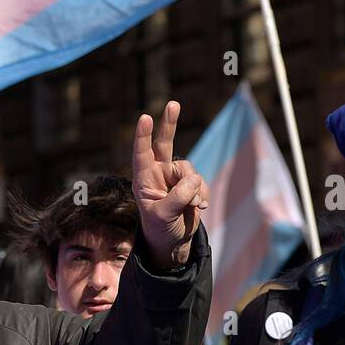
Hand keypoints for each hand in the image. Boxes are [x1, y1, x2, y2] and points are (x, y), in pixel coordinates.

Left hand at [132, 101, 208, 268]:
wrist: (173, 241)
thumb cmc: (159, 229)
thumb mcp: (163, 216)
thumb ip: (177, 197)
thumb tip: (193, 180)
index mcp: (144, 179)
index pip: (142, 154)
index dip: (143, 137)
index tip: (145, 118)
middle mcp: (159, 173)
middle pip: (165, 143)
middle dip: (169, 123)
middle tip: (173, 104)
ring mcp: (176, 177)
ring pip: (191, 171)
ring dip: (194, 190)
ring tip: (190, 207)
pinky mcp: (191, 184)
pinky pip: (201, 182)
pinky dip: (202, 195)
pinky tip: (198, 207)